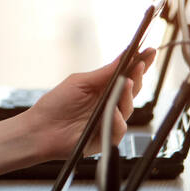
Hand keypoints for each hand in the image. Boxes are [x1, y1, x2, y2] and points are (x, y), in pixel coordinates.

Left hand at [25, 48, 156, 161]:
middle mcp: (109, 105)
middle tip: (140, 64)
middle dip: (139, 76)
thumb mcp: (80, 83)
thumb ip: (105, 73)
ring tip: (126, 82)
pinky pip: (119, 128)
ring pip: (128, 108)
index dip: (140, 64)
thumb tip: (125, 56)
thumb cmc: (55, 105)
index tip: (150, 51)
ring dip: (127, 95)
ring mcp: (109, 122)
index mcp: (103, 89)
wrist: (40, 129)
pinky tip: (112, 112)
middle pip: (133, 90)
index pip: (127, 75)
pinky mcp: (106, 139)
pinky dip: (116, 119)